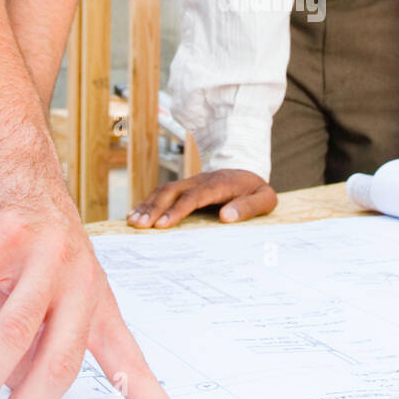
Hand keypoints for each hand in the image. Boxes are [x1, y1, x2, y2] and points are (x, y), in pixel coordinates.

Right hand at [0, 151, 185, 398]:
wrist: (21, 163)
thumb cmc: (37, 244)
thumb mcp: (50, 300)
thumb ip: (41, 347)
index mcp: (98, 307)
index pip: (133, 367)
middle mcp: (80, 283)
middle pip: (59, 363)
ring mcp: (46, 256)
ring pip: (13, 332)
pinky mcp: (4, 234)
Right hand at [127, 169, 275, 228]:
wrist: (249, 172)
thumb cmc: (256, 190)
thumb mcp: (265, 199)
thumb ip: (249, 207)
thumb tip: (226, 217)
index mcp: (219, 184)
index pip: (194, 196)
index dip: (178, 210)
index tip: (163, 225)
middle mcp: (201, 180)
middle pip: (173, 191)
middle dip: (154, 208)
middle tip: (140, 226)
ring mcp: (191, 182)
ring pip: (164, 190)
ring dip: (147, 205)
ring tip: (133, 223)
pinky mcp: (184, 187)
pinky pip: (163, 192)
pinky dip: (147, 202)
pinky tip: (134, 214)